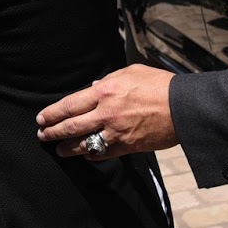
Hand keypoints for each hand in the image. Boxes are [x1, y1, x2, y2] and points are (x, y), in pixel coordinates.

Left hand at [35, 64, 177, 159]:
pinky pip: (105, 153)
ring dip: (68, 148)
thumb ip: (108, 80)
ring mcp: (117, 132)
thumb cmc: (159, 85)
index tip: (42, 117)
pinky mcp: (129, 146)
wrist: (184, 108)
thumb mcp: (130, 72)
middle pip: (71, 125)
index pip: (69, 105)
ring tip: (58, 150)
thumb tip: (94, 88)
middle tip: (42, 135)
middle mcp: (106, 113)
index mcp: (104, 92)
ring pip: (85, 143)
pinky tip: (85, 155)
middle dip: (53, 131)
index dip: (52, 113)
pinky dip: (93, 154)